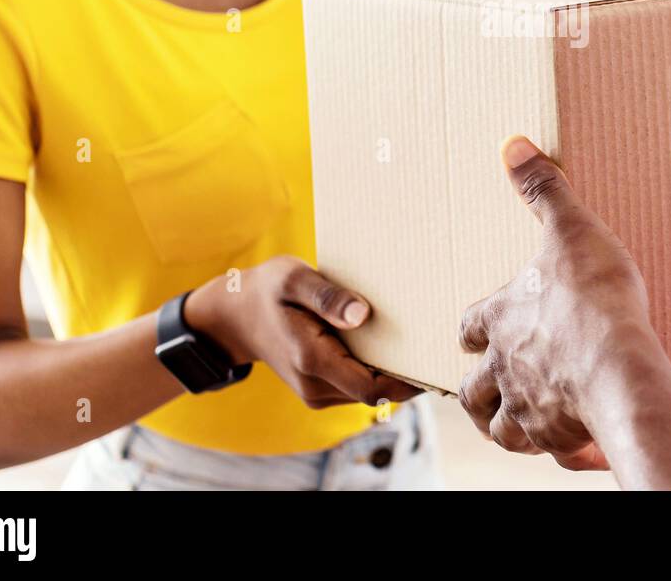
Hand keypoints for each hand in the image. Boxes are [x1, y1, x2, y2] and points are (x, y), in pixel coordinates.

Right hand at [184, 256, 419, 409]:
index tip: (433, 355)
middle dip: (406, 373)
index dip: (408, 380)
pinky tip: (388, 343)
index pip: (373, 388)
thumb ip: (328, 297)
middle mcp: (315, 385)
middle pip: (377, 393)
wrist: (235, 314)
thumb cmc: (267, 289)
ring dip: (392, 372)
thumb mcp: (294, 279)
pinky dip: (375, 371)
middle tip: (435, 341)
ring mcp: (316, 392)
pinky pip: (357, 387)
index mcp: (312, 360)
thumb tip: (363, 314)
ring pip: (369, 392)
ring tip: (415, 338)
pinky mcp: (318, 388)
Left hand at [457, 136, 657, 470]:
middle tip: (485, 386)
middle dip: (476, 386)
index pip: (471, 323)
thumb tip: (512, 145)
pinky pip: (545, 448)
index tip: (472, 331)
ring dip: (499, 423)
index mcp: (502, 318)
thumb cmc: (594, 298)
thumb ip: (544, 190)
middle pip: (471, 386)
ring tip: (512, 422)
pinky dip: (554, 447)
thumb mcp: (571, 228)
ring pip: (494, 425)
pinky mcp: (553, 436)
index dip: (473, 326)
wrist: (617, 367)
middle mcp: (503, 366)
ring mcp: (525, 405)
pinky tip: (571, 445)